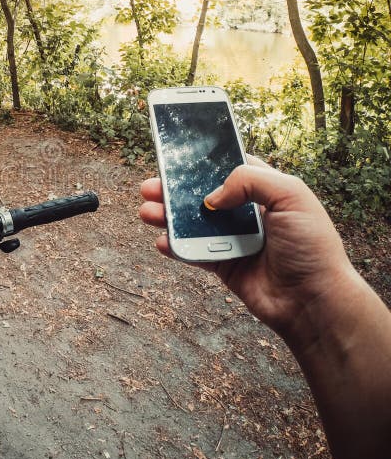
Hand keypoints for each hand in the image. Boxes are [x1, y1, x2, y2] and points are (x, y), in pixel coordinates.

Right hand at [139, 157, 356, 339]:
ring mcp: (232, 239)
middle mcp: (246, 212)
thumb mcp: (292, 196)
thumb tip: (212, 197)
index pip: (229, 167)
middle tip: (151, 187)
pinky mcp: (222, 264)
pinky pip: (192, 252)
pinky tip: (163, 241)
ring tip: (147, 212)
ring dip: (167, 216)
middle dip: (173, 189)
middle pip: (201, 194)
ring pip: (191, 222)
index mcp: (265, 190)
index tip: (178, 157)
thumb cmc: (312, 247)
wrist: (312, 300)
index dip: (204, 162)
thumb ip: (250, 181)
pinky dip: (174, 246)